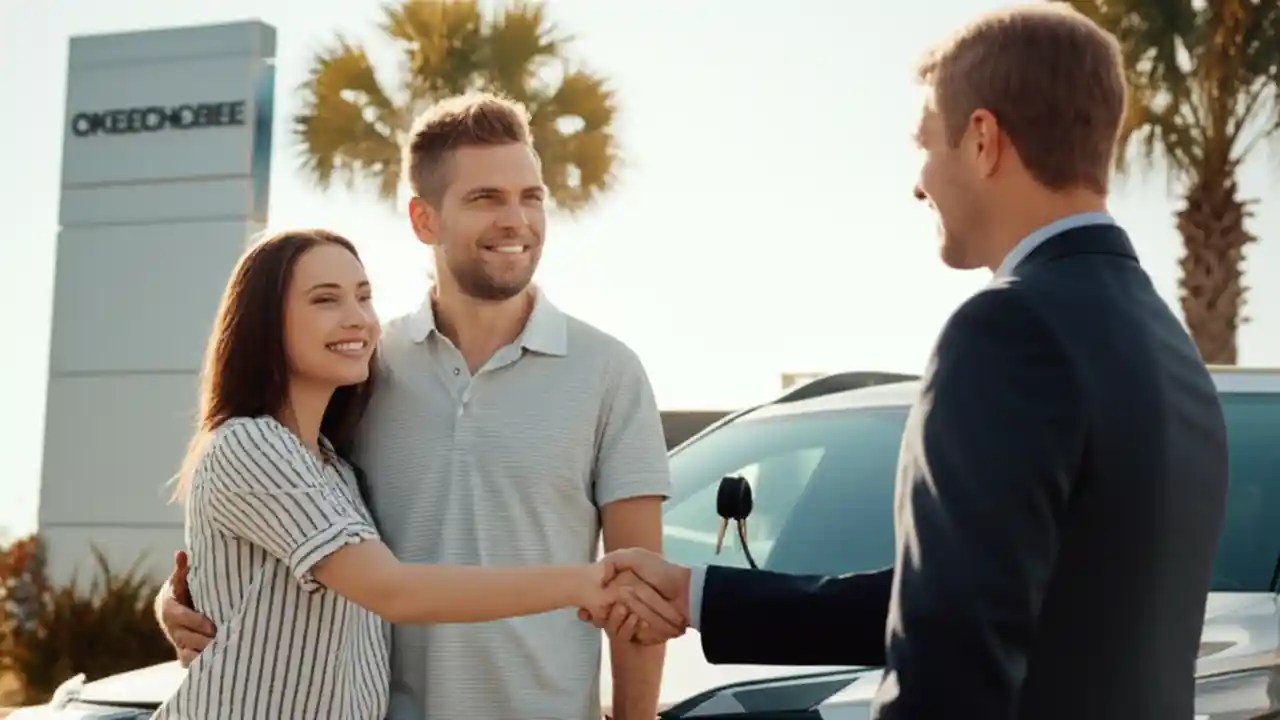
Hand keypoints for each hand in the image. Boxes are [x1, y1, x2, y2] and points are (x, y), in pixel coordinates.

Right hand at [160, 550, 215, 666]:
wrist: (175, 611)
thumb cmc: (183, 591)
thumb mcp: (181, 579)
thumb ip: (182, 570)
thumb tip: (181, 553)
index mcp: (169, 609)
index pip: (180, 618)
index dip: (196, 622)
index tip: (213, 625)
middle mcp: (171, 628)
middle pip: (186, 638)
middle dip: (204, 640)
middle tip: (223, 639)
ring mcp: (177, 643)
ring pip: (188, 654)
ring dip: (204, 654)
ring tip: (224, 651)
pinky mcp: (183, 655)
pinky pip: (190, 663)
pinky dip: (202, 664)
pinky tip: (220, 661)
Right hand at [581, 549, 690, 644]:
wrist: (684, 592)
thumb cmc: (661, 572)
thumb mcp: (635, 557)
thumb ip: (613, 561)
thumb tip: (598, 578)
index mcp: (619, 591)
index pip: (595, 603)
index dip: (586, 607)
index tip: (583, 608)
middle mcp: (623, 608)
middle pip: (599, 619)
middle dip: (596, 615)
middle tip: (597, 611)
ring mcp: (632, 624)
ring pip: (611, 629)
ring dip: (617, 619)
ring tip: (627, 610)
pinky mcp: (641, 636)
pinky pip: (627, 637)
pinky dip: (632, 628)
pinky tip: (639, 619)